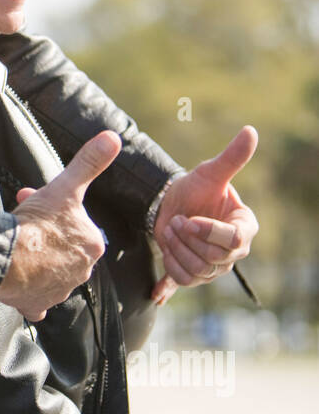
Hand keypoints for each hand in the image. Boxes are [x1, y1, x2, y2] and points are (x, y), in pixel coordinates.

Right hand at [0, 130, 121, 322]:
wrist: (8, 256)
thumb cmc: (37, 223)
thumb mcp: (65, 186)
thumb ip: (89, 162)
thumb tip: (113, 138)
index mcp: (93, 244)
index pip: (79, 227)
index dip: (59, 214)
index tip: (41, 205)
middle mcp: (82, 272)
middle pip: (65, 250)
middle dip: (49, 236)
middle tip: (26, 222)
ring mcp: (59, 291)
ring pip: (52, 274)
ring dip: (40, 262)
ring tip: (20, 246)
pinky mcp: (37, 304)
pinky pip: (37, 302)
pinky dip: (31, 295)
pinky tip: (22, 285)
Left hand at [152, 126, 258, 302]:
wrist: (172, 203)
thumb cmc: (197, 188)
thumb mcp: (211, 172)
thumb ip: (232, 157)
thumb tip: (250, 131)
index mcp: (244, 227)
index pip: (234, 240)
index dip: (210, 232)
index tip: (190, 219)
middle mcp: (234, 252)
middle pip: (214, 259)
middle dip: (188, 239)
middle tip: (175, 220)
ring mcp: (215, 267)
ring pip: (197, 271)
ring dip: (177, 249)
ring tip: (170, 228)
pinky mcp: (195, 275)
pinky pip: (184, 281)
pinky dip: (170, 272)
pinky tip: (163, 266)